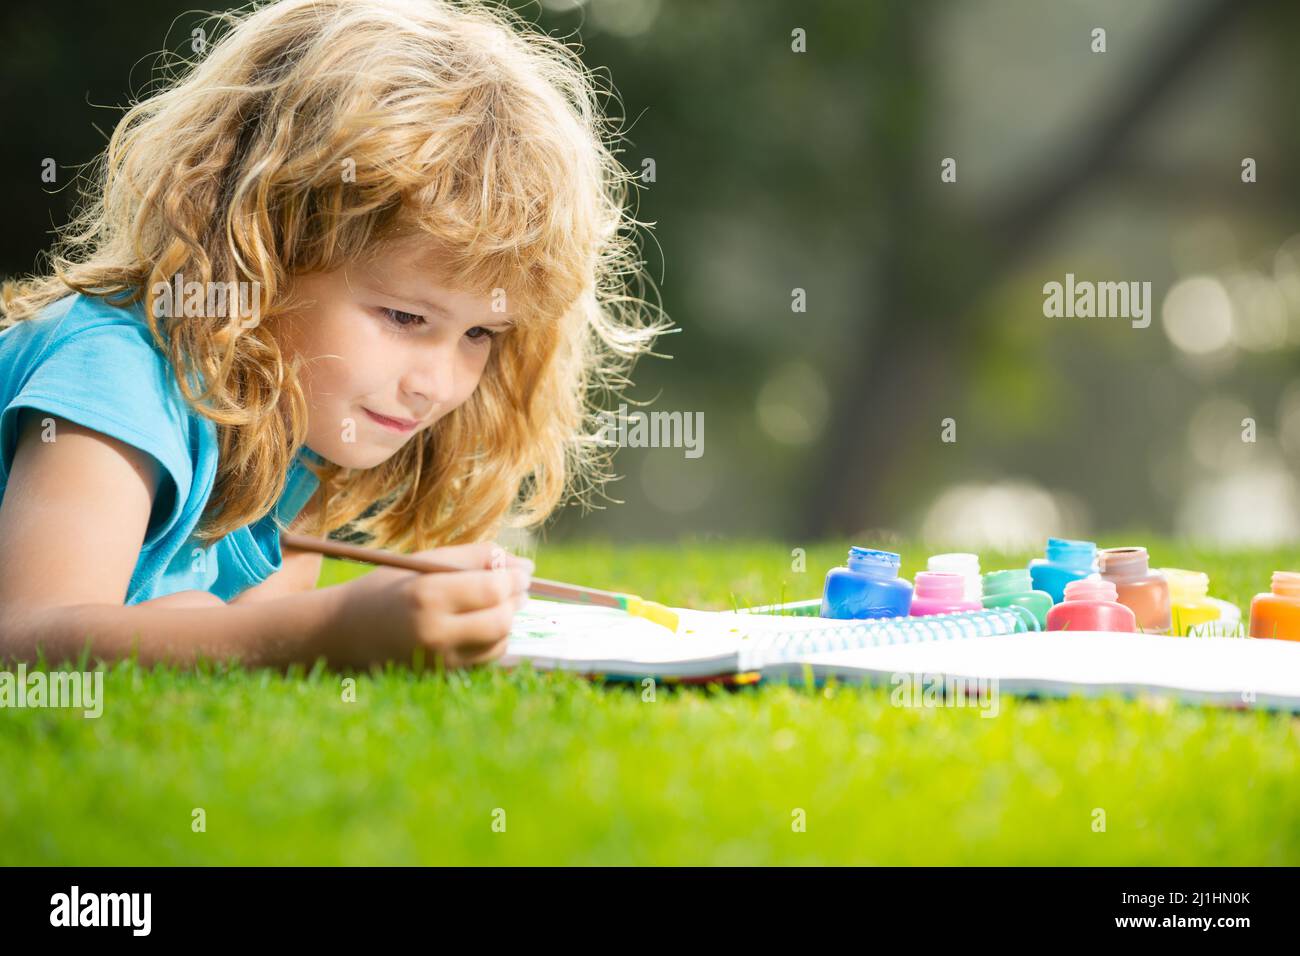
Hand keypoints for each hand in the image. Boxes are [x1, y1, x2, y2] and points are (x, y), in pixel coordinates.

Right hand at [329, 542, 534, 668]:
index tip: (524, 569)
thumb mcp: (428, 561)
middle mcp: (433, 632)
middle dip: (516, 601)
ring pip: (498, 641)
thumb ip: (476, 557)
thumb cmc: (390, 586)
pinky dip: (494, 638)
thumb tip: (526, 565)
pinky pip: (485, 657)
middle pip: (500, 620)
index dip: (515, 578)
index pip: (492, 590)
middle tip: (520, 586)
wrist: (346, 630)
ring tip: (501, 601)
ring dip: (508, 619)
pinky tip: (485, 621)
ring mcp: (437, 659)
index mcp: (427, 596)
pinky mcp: (441, 675)